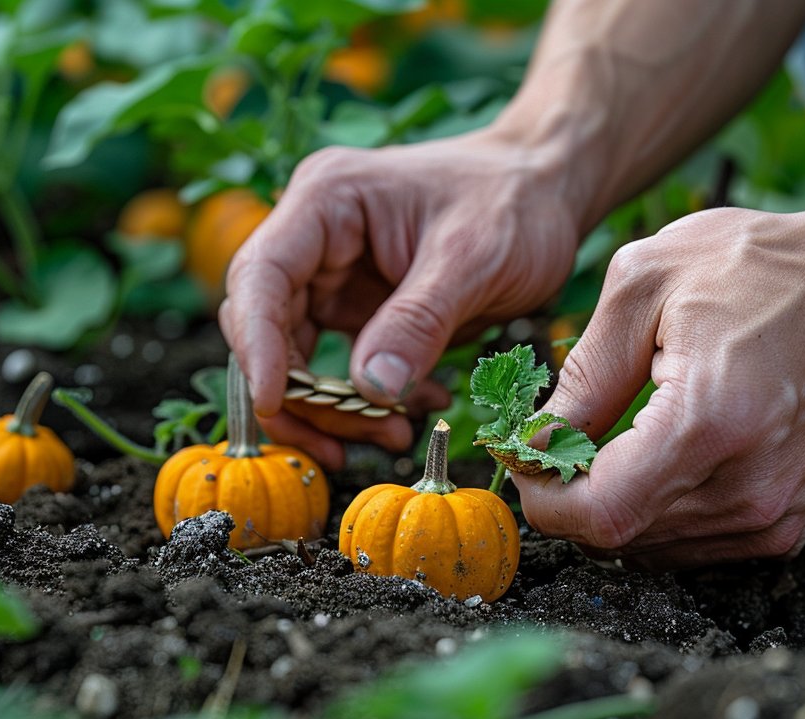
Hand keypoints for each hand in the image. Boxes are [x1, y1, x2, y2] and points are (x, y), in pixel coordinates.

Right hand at [219, 129, 583, 468]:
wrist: (547, 191)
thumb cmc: (515, 201)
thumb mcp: (474, 259)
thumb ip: (418, 321)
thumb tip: (370, 388)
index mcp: (326, 200)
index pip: (260, 276)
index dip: (257, 343)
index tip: (273, 401)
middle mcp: (314, 237)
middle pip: (267, 328)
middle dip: (301, 394)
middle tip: (349, 442)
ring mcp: (332, 276)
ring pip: (296, 358)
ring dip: (334, 409)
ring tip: (395, 434)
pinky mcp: (357, 310)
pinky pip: (339, 368)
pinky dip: (367, 402)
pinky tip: (413, 411)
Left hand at [514, 196, 804, 566]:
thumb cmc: (770, 271)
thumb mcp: (649, 282)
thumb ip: (584, 371)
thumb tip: (535, 438)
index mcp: (708, 425)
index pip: (597, 516)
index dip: (544, 499)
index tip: (525, 459)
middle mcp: (749, 489)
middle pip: (618, 537)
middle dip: (569, 498)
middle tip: (556, 442)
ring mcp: (776, 516)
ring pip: (652, 547)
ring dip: (613, 507)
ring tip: (609, 442)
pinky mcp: (791, 525)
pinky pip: (695, 543)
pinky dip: (659, 513)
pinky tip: (659, 457)